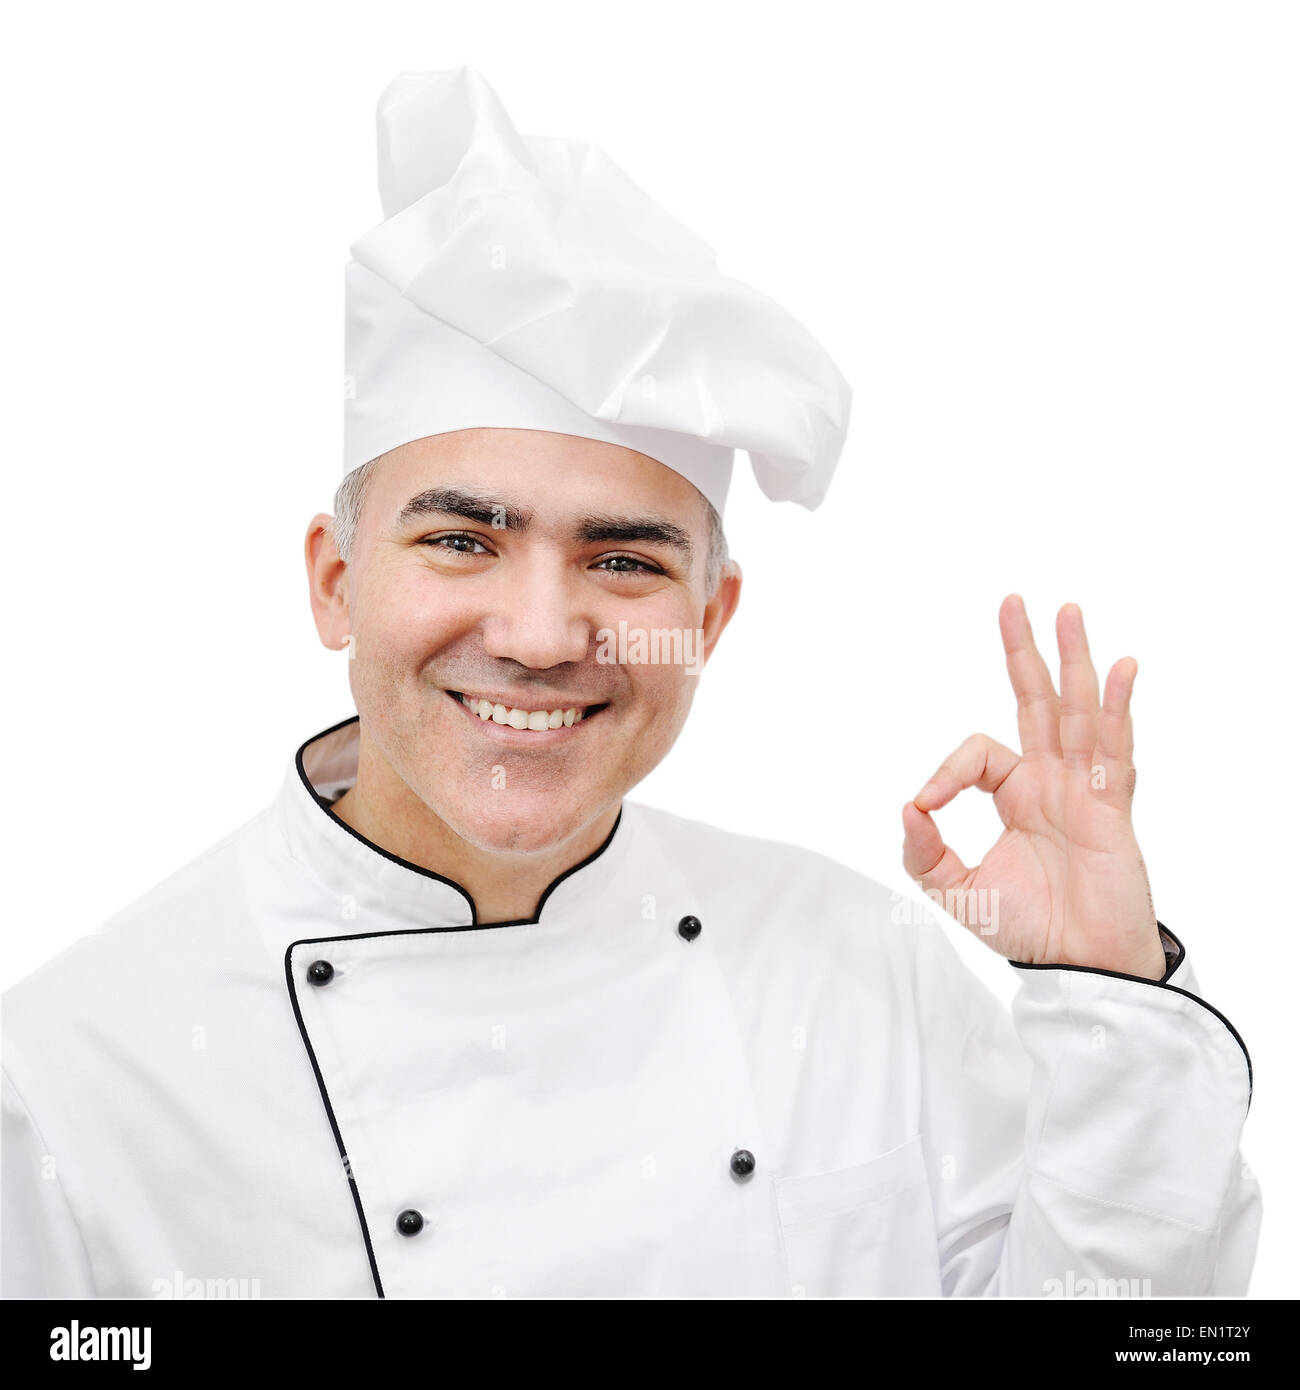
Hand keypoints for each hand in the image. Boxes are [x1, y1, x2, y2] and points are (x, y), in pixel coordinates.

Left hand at [901, 595, 1164, 980]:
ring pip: (1077, 711)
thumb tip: (906, 806)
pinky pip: (1115, 749)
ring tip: (1068, 611)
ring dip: (1073, 660)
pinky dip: (1118, 707)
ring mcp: (1085, 789)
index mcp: (1016, 794)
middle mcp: (1051, 781)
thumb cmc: (1027, 930)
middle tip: (1014, 602)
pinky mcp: (1111, 808)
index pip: (979, 752)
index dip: (946, 770)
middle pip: (1037, 702)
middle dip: (1025, 652)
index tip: (925, 806)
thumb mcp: (956, 891)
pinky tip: (1121, 668)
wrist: (1076, 968)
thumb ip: (924, 851)